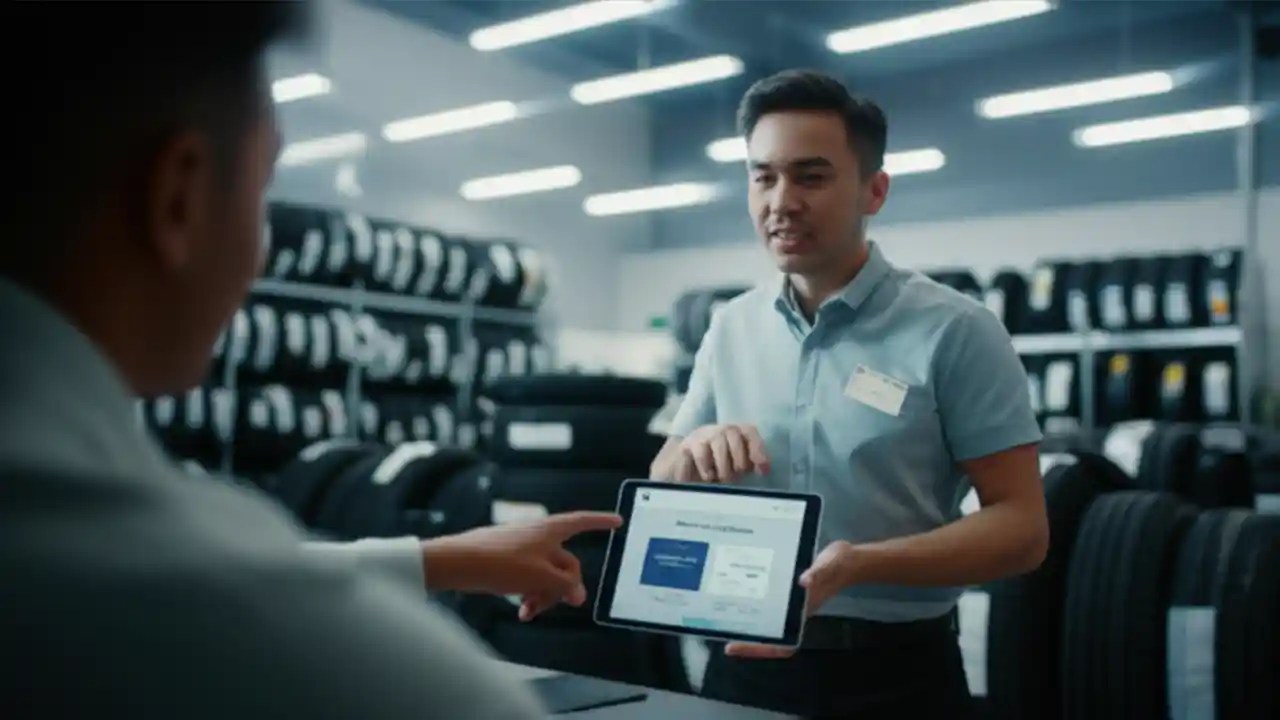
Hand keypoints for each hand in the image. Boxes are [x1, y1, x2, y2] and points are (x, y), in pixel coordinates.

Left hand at [422, 511, 622, 619]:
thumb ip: (564, 586)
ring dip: (543, 594)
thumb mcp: (541, 577)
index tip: (618, 521)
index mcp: (550, 530)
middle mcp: (539, 535)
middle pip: (565, 561)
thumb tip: (579, 595)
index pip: (583, 521)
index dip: (601, 522)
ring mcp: (522, 547)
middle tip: (555, 605)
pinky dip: (529, 592)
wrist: (458, 563)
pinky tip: (521, 610)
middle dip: (562, 586)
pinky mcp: (508, 559)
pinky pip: (529, 577)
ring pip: (546, 573)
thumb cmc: (501, 563)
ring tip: (529, 611)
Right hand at [674, 424, 770, 482]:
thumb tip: (764, 470)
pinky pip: (700, 454)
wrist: (686, 465)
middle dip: (738, 460)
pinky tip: (708, 478)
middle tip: (735, 477)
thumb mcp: (737, 464)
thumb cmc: (718, 465)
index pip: (749, 432)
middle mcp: (720, 430)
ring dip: (722, 465)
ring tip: (721, 479)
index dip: (757, 449)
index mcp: (736, 433)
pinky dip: (706, 468)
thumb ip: (752, 464)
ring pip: (717, 442)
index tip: (762, 471)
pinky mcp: (687, 446)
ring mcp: (702, 436)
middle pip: (732, 433)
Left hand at [724, 540, 857, 659]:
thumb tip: (803, 581)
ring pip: (766, 617)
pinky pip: (768, 599)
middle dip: (747, 637)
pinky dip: (754, 596)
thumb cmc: (840, 565)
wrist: (848, 558)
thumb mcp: (830, 565)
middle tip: (722, 630)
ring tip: (724, 613)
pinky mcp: (787, 587)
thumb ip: (819, 572)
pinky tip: (738, 588)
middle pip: (769, 634)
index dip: (762, 649)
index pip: (783, 642)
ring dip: (748, 618)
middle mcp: (793, 611)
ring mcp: (789, 601)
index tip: (737, 647)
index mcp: (802, 612)